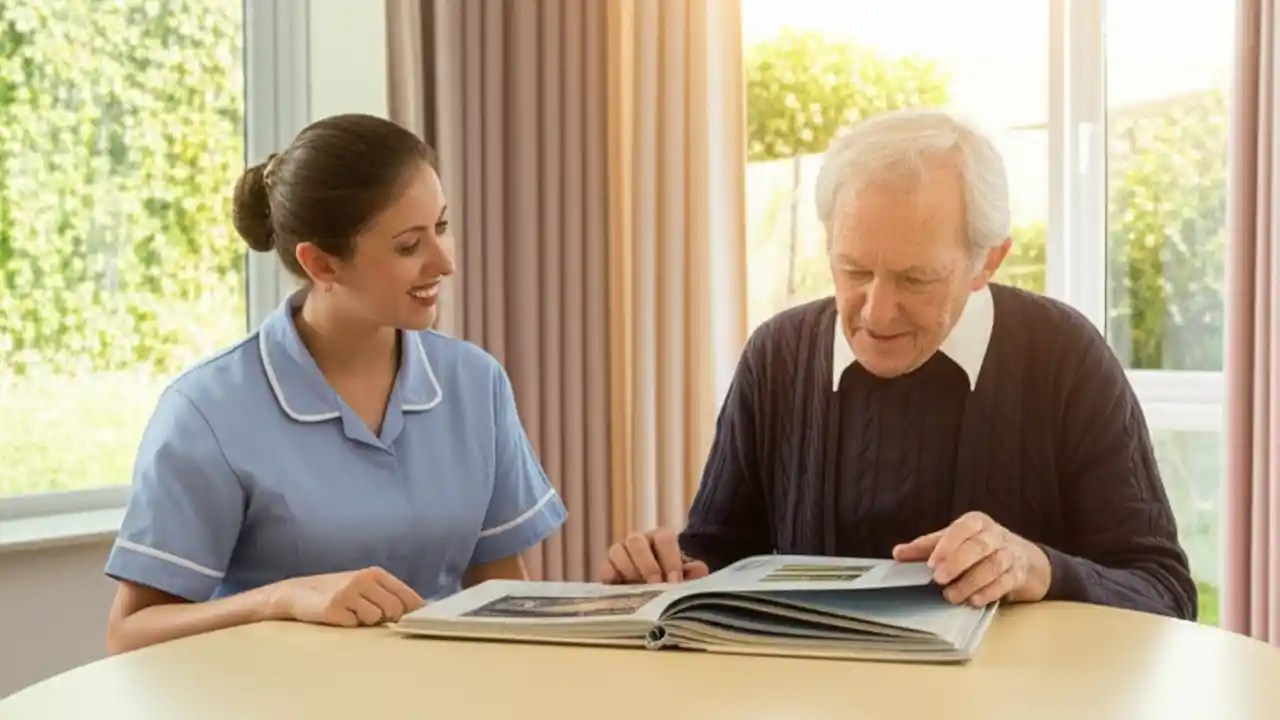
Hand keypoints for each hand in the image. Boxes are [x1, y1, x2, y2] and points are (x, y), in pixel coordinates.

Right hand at [268, 567, 424, 626]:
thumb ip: (389, 594)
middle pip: (395, 610)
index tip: (411, 621)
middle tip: (369, 615)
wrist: (296, 593)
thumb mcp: (365, 585)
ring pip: (376, 618)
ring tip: (351, 612)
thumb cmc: (337, 591)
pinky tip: (338, 616)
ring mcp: (349, 593)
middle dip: (387, 618)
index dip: (413, 612)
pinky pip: (354, 625)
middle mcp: (364, 580)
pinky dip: (348, 625)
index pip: (408, 596)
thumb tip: (420, 610)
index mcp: (375, 573)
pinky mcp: (334, 608)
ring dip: (366, 622)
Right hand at [598, 527, 709, 584]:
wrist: (653, 588)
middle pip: (636, 541)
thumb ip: (694, 572)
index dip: (670, 559)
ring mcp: (620, 552)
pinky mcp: (607, 567)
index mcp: (660, 538)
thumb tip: (698, 571)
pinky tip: (620, 588)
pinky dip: (610, 576)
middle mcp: (638, 540)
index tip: (674, 582)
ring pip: (617, 550)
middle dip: (647, 565)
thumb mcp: (686, 575)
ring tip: (639, 589)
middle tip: (656, 585)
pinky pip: (604, 567)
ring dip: (629, 570)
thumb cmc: (672, 578)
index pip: (664, 538)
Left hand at [892, 512, 1051, 606]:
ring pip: (993, 566)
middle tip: (938, 579)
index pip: (962, 529)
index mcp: (976, 522)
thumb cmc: (978, 548)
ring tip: (951, 596)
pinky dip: (989, 592)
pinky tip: (973, 601)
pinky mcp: (1018, 574)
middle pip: (979, 546)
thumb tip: (898, 553)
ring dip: (971, 582)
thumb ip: (927, 547)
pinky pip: (1006, 582)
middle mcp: (995, 535)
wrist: (1023, 559)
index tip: (931, 564)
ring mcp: (1010, 554)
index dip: (947, 545)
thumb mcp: (953, 542)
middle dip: (957, 563)